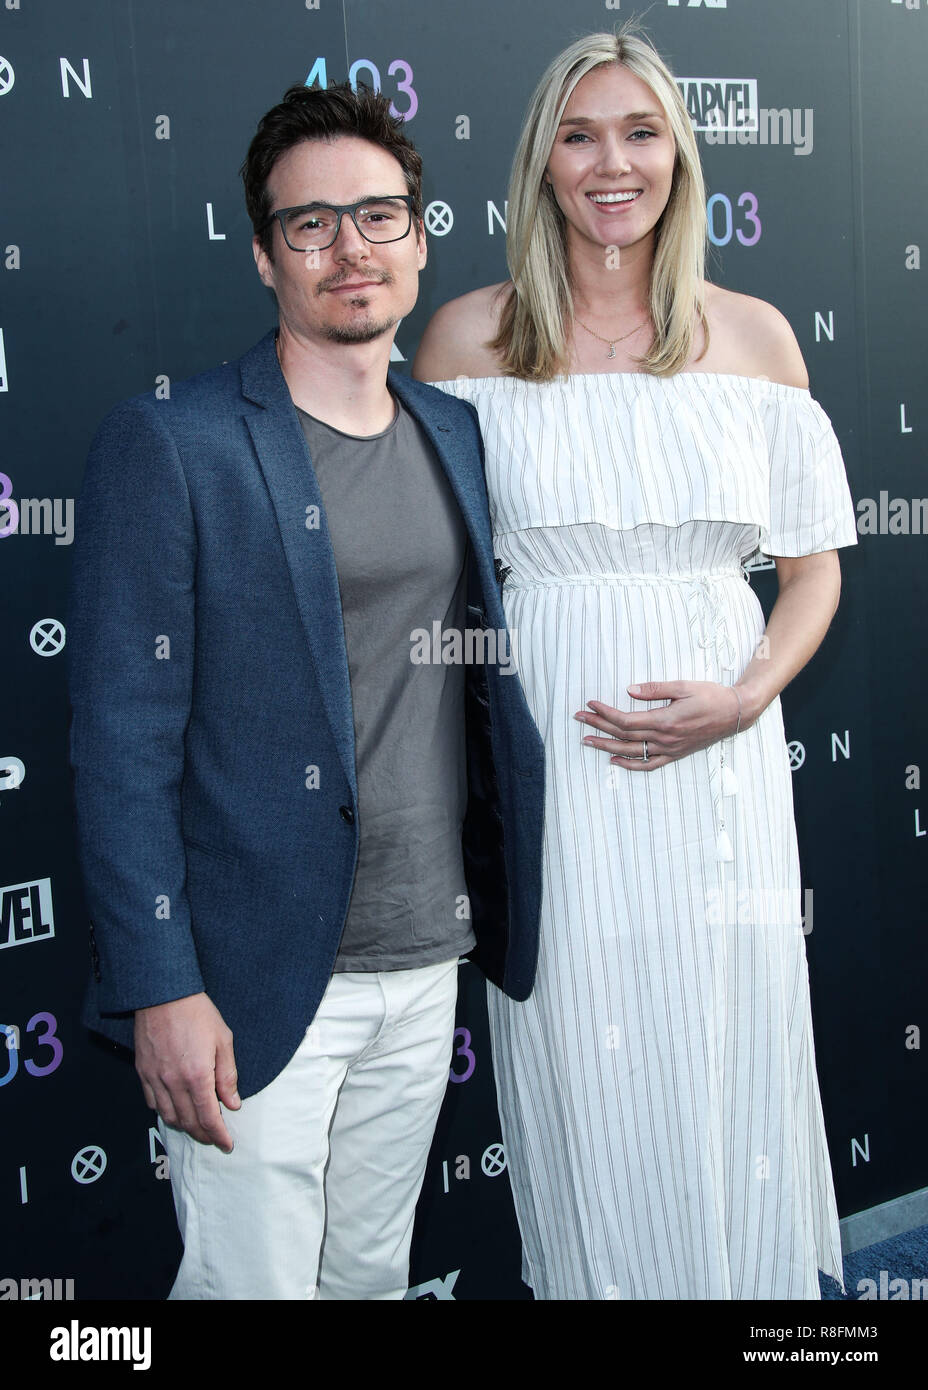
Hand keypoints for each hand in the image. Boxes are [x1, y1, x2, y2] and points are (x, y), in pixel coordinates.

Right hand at [134, 993, 240, 1150]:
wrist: (163, 994)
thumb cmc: (196, 1013)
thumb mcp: (223, 1040)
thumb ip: (227, 1075)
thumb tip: (232, 1103)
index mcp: (197, 1076)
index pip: (209, 1117)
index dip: (219, 1135)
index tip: (227, 1144)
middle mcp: (174, 1082)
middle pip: (188, 1122)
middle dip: (203, 1135)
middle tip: (214, 1138)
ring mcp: (155, 1079)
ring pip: (169, 1116)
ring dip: (184, 1127)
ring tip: (197, 1127)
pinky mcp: (143, 1072)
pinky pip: (152, 1102)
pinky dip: (165, 1112)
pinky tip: (175, 1110)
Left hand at [574, 680, 742, 770]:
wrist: (734, 713)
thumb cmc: (710, 696)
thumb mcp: (683, 686)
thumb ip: (654, 689)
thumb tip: (628, 690)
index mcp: (666, 720)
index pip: (627, 720)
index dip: (605, 713)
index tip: (590, 704)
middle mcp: (665, 738)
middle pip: (624, 735)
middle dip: (598, 727)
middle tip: (579, 719)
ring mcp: (670, 749)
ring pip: (632, 752)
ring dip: (607, 747)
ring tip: (587, 741)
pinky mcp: (675, 754)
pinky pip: (649, 764)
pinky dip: (630, 765)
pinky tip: (615, 761)